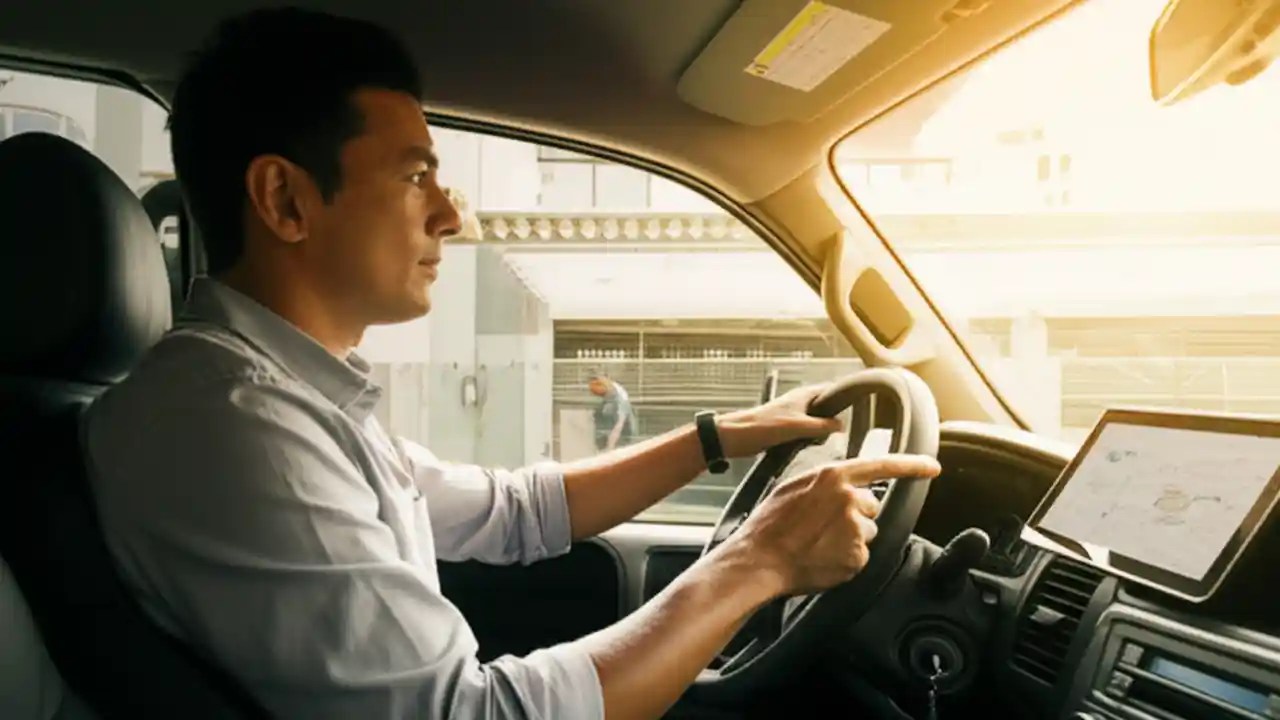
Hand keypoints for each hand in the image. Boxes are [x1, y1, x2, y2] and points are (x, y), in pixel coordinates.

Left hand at [716, 383, 841, 457]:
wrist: (736, 437)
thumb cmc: (764, 426)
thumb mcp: (799, 426)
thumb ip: (822, 425)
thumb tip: (842, 425)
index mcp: (803, 395)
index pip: (830, 390)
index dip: (842, 396)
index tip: (857, 407)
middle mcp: (799, 403)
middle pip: (825, 409)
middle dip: (830, 421)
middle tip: (831, 433)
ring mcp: (792, 416)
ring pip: (815, 423)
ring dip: (818, 433)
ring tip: (815, 441)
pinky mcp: (784, 429)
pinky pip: (804, 434)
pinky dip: (806, 440)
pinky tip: (805, 447)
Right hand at [723, 454, 940, 595]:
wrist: (759, 559)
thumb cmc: (769, 524)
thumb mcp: (794, 487)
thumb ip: (824, 482)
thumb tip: (840, 484)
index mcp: (834, 477)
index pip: (883, 465)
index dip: (911, 465)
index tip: (932, 467)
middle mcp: (850, 499)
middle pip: (871, 506)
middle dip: (855, 515)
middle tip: (824, 527)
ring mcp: (855, 529)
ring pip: (866, 532)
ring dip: (850, 539)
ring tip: (819, 544)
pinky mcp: (857, 556)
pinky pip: (860, 557)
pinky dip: (846, 560)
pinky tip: (823, 559)